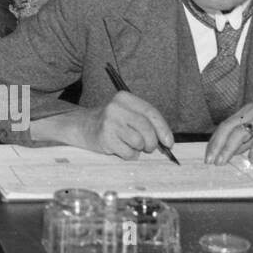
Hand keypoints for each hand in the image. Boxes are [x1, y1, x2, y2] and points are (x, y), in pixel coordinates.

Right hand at [36, 92, 174, 158]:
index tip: (169, 143)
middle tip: (148, 147)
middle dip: (151, 142)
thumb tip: (167, 141)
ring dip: (138, 149)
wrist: (83, 127)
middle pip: (146, 128)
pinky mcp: (104, 137)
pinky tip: (121, 148)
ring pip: (138, 142)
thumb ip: (146, 122)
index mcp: (124, 97)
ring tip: (130, 145)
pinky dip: (129, 155)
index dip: (163, 129)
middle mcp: (116, 107)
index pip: (150, 112)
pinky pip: (128, 153)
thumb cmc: (113, 123)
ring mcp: (109, 121)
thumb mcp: (128, 114)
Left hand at [207, 103, 252, 164]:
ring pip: (241, 133)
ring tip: (224, 162)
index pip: (224, 126)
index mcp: (245, 111)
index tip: (207, 156)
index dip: (214, 141)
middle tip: (212, 161)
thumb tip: (218, 153)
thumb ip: (238, 143)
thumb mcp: (252, 139)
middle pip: (230, 128)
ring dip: (230, 150)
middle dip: (218, 146)